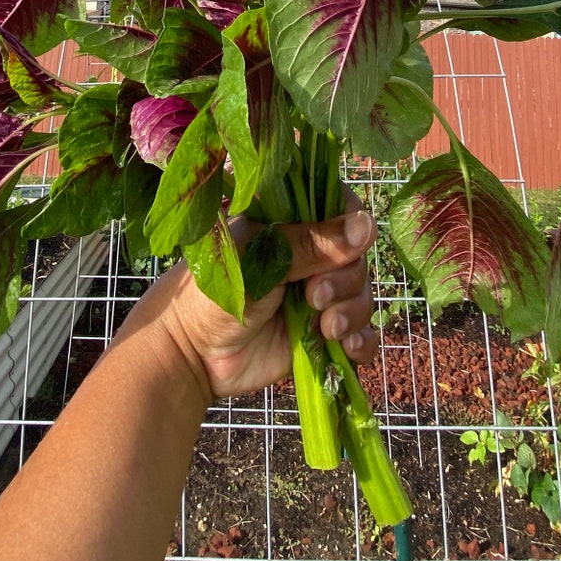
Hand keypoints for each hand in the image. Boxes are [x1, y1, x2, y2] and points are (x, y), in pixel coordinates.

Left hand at [116, 195, 378, 403]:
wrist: (193, 353)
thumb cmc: (213, 294)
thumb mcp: (261, 263)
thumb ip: (312, 245)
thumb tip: (367, 226)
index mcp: (291, 224)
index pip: (340, 207)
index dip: (352, 225)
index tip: (347, 245)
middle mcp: (310, 256)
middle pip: (357, 256)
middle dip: (346, 280)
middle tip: (314, 296)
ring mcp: (318, 296)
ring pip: (362, 295)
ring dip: (353, 311)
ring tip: (325, 327)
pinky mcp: (322, 334)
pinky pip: (361, 334)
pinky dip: (361, 341)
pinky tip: (345, 347)